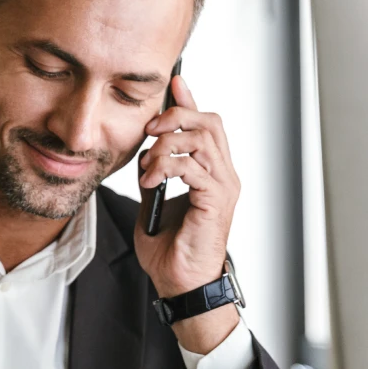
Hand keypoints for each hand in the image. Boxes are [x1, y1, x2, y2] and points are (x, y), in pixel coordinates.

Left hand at [134, 75, 240, 352]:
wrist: (179, 284)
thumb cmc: (170, 252)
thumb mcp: (153, 203)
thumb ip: (154, 175)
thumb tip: (145, 153)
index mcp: (211, 173)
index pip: (206, 124)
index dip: (189, 101)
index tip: (172, 84)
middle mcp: (223, 176)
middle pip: (209, 122)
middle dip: (176, 116)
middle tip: (149, 128)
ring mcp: (223, 188)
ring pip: (202, 140)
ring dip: (167, 144)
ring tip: (147, 164)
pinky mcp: (215, 201)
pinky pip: (193, 167)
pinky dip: (167, 166)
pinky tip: (151, 180)